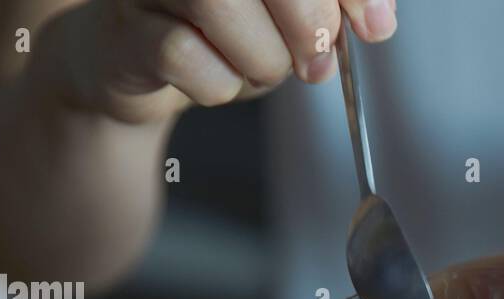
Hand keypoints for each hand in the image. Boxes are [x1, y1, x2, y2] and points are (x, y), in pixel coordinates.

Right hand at [38, 0, 397, 123]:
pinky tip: (216, 80)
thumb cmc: (225, 31)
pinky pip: (186, 57)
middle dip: (308, 25)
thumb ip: (337, 6)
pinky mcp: (125, 26)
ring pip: (218, 4)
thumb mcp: (294, 15)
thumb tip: (378, 21)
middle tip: (317, 65)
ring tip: (261, 70)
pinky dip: (220, 86)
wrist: (142, 64)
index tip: (374, 28)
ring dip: (262, 60)